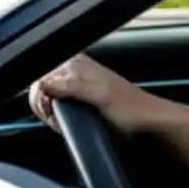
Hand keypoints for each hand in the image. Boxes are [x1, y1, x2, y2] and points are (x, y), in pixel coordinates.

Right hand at [28, 53, 149, 133]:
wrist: (149, 120)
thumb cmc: (131, 108)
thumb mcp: (101, 96)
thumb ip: (73, 87)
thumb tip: (45, 84)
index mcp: (77, 63)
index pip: (40, 75)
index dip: (39, 96)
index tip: (48, 113)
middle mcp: (75, 69)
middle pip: (40, 86)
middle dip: (43, 106)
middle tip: (56, 122)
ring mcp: (77, 83)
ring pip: (47, 96)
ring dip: (49, 112)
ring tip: (62, 124)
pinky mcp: (81, 96)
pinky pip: (57, 103)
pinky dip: (57, 115)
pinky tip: (65, 123)